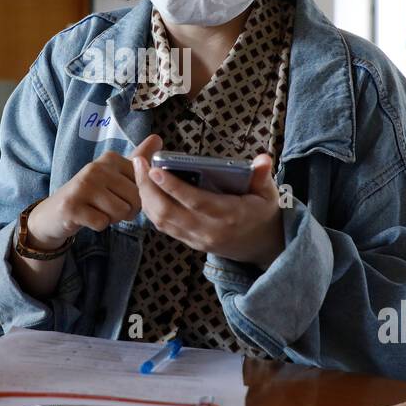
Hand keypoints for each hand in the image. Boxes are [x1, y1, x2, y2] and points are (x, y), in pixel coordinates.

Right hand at [27, 135, 163, 248]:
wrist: (55, 212)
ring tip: (97, 210)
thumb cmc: (91, 194)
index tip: (118, 194)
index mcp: (110, 158)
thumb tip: (159, 138)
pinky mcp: (72, 205)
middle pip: (134, 200)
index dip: (135, 197)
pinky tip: (87, 217)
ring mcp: (83, 185)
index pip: (142, 184)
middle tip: (107, 206)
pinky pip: (102, 223)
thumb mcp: (115, 174)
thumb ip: (137, 159)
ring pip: (120, 212)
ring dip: (111, 218)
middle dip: (125, 211)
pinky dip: (97, 225)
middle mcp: (96, 167)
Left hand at [132, 140, 284, 269]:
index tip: (154, 169)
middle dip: (148, 188)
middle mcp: (208, 230)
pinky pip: (163, 226)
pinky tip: (145, 188)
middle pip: (169, 212)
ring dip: (145, 197)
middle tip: (138, 163)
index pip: (196, 201)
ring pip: (161, 221)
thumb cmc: (261, 213)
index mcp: (229, 215)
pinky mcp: (189, 241)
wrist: (261, 246)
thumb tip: (263, 159)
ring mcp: (197, 238)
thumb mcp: (267, 193)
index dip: (173, 186)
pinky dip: (150, 207)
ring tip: (138, 171)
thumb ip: (262, 176)